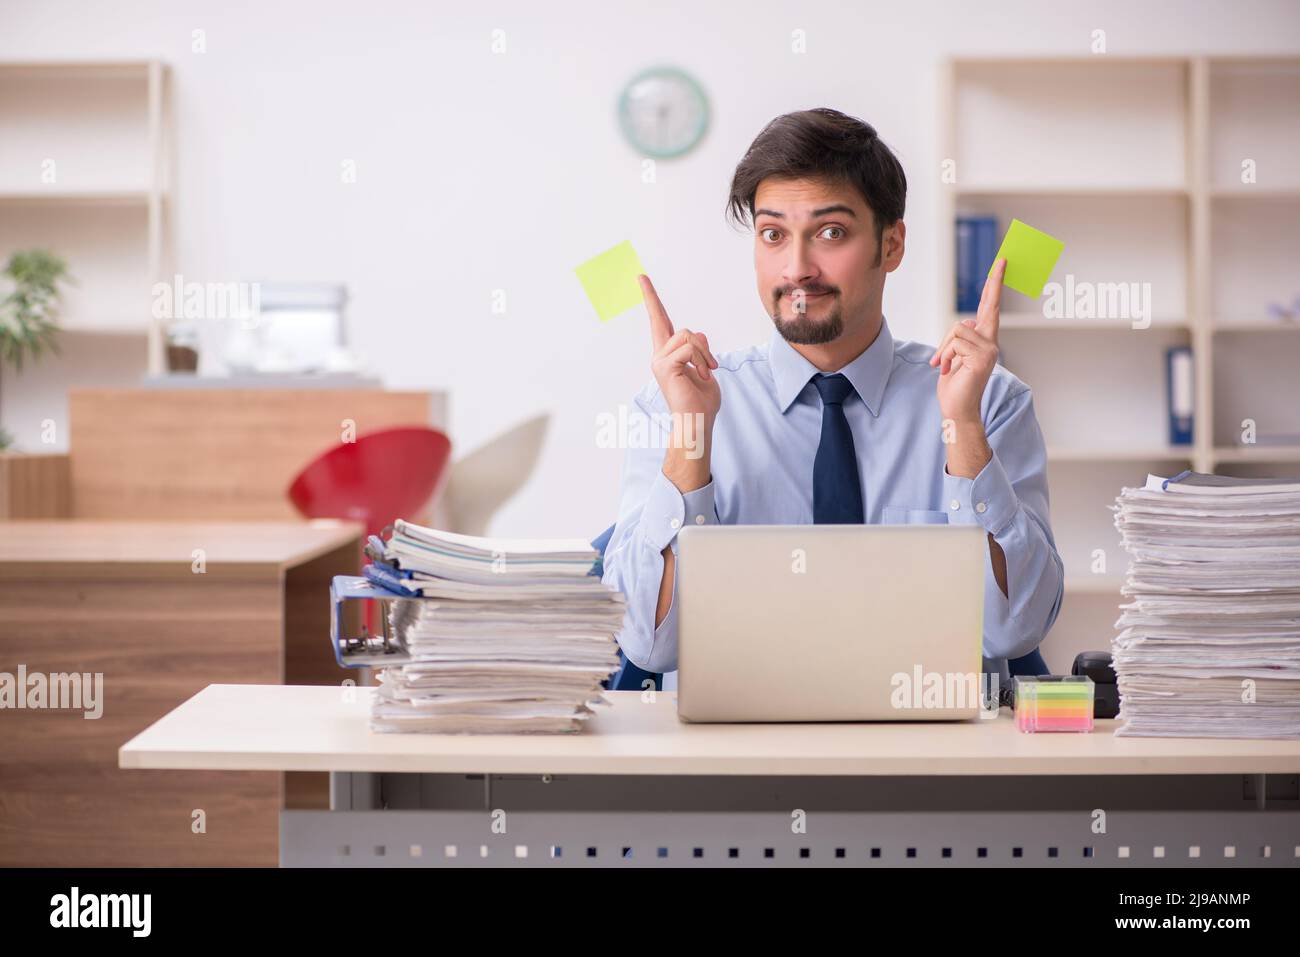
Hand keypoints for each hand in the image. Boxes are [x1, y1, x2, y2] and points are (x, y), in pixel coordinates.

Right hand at [641, 273, 720, 424]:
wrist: (697, 423)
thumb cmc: (702, 402)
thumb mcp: (705, 367)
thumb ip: (699, 349)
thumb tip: (697, 335)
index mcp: (667, 355)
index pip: (659, 321)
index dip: (651, 299)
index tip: (641, 277)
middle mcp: (658, 355)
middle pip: (678, 327)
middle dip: (690, 335)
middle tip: (703, 356)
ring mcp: (659, 361)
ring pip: (688, 336)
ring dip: (704, 354)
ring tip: (706, 372)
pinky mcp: (664, 366)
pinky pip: (689, 348)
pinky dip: (702, 360)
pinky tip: (702, 375)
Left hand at [930, 257, 1004, 422]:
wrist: (957, 410)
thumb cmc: (953, 385)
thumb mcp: (952, 357)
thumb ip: (958, 340)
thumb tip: (961, 329)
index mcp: (984, 339)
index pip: (989, 308)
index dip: (994, 287)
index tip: (1001, 265)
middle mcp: (992, 341)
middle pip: (987, 306)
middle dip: (995, 282)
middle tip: (1004, 258)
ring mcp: (990, 349)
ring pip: (957, 329)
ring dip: (945, 348)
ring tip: (946, 366)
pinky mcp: (983, 357)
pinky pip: (955, 343)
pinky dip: (947, 356)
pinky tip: (951, 370)